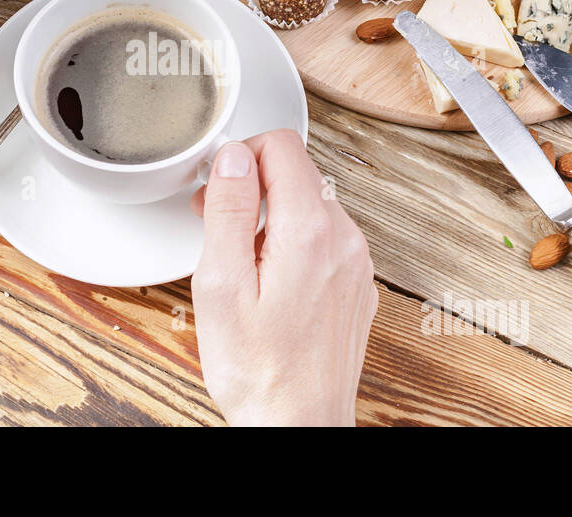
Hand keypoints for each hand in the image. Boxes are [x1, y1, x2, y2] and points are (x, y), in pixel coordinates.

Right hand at [189, 130, 377, 425]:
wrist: (298, 425)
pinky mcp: (357, 285)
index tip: (215, 188)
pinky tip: (267, 282)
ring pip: (311, 205)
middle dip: (253, 187)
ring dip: (272, 217)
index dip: (241, 155)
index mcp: (311, 231)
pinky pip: (324, 240)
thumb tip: (233, 156)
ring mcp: (356, 264)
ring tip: (239, 261)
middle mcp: (345, 240)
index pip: (282, 145)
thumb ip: (229, 210)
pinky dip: (293, 244)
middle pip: (298, 173)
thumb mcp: (222, 284)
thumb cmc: (258, 369)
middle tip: (215, 223)